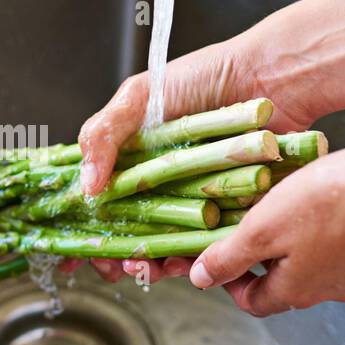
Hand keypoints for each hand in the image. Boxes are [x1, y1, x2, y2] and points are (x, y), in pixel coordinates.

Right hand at [63, 36, 322, 282]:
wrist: (272, 76)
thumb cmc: (206, 75)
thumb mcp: (139, 97)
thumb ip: (103, 136)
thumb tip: (85, 187)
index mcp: (132, 156)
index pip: (98, 199)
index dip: (83, 228)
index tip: (72, 252)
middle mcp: (160, 180)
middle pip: (129, 230)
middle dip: (116, 255)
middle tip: (112, 267)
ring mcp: (193, 197)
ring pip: (165, 243)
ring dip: (152, 263)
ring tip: (147, 269)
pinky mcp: (227, 210)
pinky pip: (206, 243)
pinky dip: (191, 258)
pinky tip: (181, 261)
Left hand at [101, 143, 344, 315]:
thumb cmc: (332, 204)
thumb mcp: (262, 228)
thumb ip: (229, 257)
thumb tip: (201, 279)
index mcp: (294, 292)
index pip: (252, 302)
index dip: (230, 280)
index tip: (220, 253)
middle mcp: (327, 290)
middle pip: (281, 283)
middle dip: (261, 257)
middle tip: (250, 221)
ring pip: (311, 262)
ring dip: (292, 240)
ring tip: (284, 204)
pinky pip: (339, 244)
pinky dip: (322, 227)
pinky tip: (322, 198)